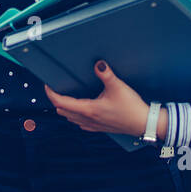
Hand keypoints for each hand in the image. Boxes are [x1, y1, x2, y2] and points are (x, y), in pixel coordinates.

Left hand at [44, 60, 163, 138]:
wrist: (143, 123)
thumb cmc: (131, 107)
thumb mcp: (118, 87)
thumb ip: (106, 74)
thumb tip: (98, 63)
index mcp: (89, 109)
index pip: (62, 103)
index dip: (51, 94)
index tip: (47, 85)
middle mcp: (88, 119)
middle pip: (63, 111)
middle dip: (56, 100)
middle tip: (55, 89)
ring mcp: (93, 125)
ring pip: (71, 118)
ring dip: (65, 109)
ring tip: (65, 97)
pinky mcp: (100, 128)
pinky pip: (80, 123)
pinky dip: (74, 116)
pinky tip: (80, 111)